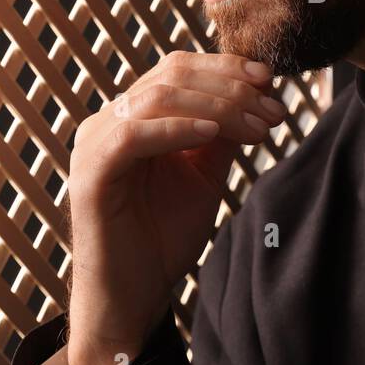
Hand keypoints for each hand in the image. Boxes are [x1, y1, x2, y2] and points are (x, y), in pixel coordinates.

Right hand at [62, 51, 286, 364]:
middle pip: (171, 74)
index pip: (178, 68)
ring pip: (157, 97)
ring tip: (256, 128)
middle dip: (231, 88)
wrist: (133, 297)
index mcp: (132, 116)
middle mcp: (109, 121)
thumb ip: (220, 134)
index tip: (271, 81)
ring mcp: (95, 144)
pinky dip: (176, 128)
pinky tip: (212, 134)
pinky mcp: (90, 173)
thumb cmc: (163, 238)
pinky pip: (133, 135)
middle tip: (273, 111)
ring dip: (216, 106)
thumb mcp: (204, 176)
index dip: (226, 67)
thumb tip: (255, 94)